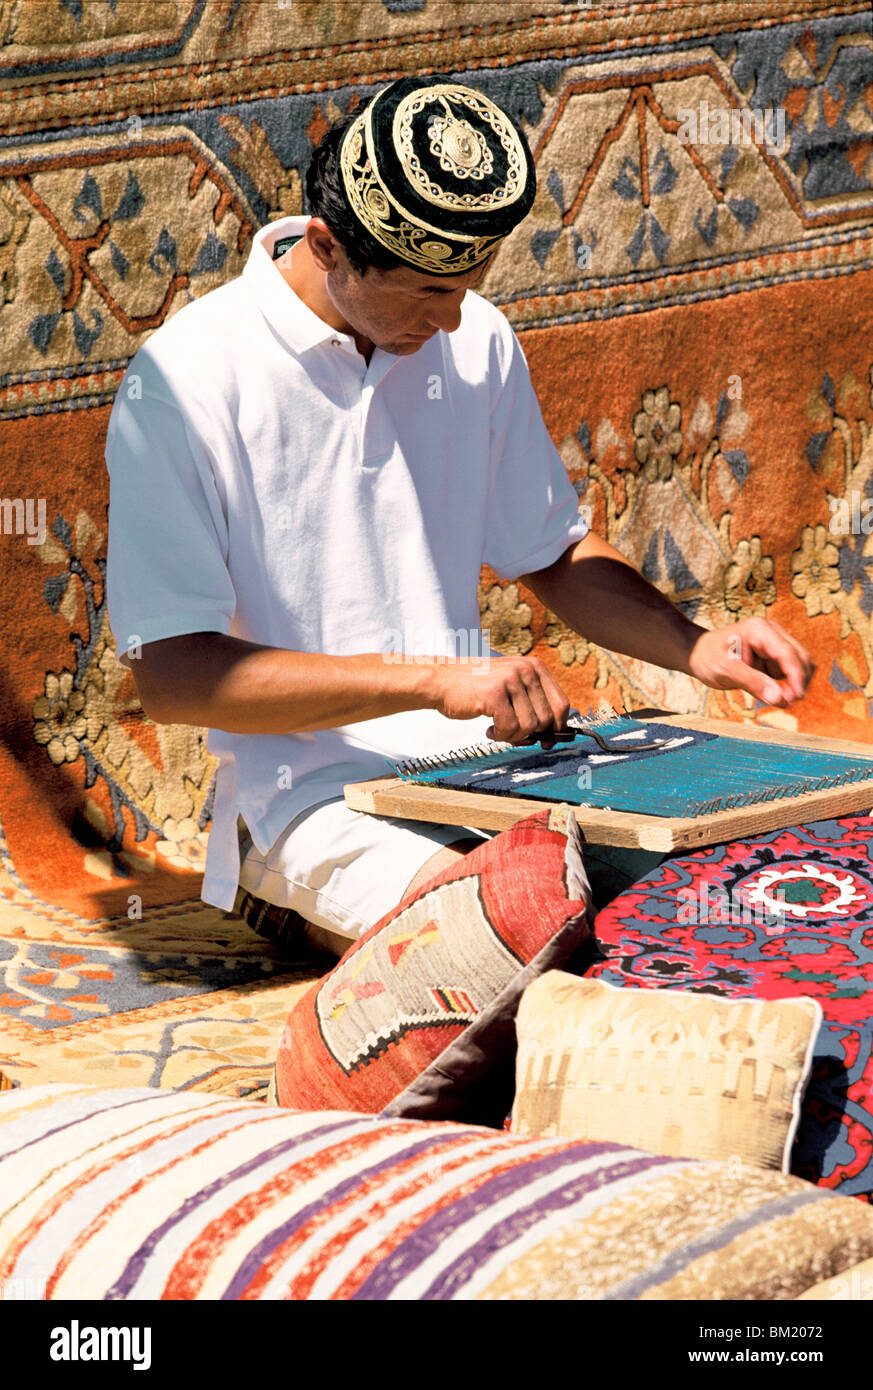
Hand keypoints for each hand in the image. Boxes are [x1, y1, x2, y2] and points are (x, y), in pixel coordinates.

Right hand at [427, 655, 570, 743]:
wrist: (442, 682)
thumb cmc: (476, 689)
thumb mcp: (511, 687)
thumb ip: (533, 703)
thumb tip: (553, 734)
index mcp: (534, 667)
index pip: (561, 703)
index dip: (558, 727)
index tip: (548, 740)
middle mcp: (525, 670)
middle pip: (546, 719)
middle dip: (530, 734)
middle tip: (511, 734)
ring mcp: (510, 680)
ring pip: (529, 726)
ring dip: (513, 736)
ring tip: (497, 729)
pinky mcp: (494, 693)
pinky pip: (510, 728)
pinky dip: (500, 735)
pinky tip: (489, 729)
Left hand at [688, 618, 813, 705]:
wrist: (698, 653)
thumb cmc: (707, 658)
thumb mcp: (725, 672)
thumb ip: (753, 683)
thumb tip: (780, 699)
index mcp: (759, 630)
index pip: (788, 653)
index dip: (797, 676)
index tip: (797, 698)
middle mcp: (772, 633)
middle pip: (801, 657)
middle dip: (799, 681)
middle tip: (787, 703)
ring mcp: (775, 643)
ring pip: (800, 665)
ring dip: (795, 684)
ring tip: (779, 701)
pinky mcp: (774, 655)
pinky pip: (789, 672)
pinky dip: (787, 685)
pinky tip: (772, 694)